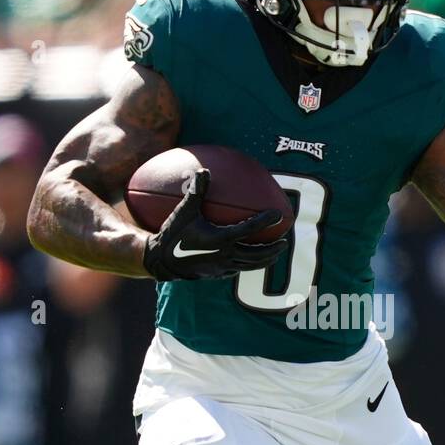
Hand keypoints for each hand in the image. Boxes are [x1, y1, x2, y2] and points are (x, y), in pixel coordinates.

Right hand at [143, 169, 287, 280]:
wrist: (160, 262)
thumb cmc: (172, 233)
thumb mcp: (184, 210)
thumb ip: (196, 190)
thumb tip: (204, 169)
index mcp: (221, 239)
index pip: (250, 229)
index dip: (266, 221)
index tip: (278, 214)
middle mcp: (226, 255)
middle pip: (258, 254)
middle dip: (274, 248)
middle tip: (285, 241)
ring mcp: (223, 267)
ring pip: (251, 266)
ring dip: (266, 260)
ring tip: (276, 254)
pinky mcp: (217, 275)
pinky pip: (239, 270)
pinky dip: (250, 265)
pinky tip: (252, 261)